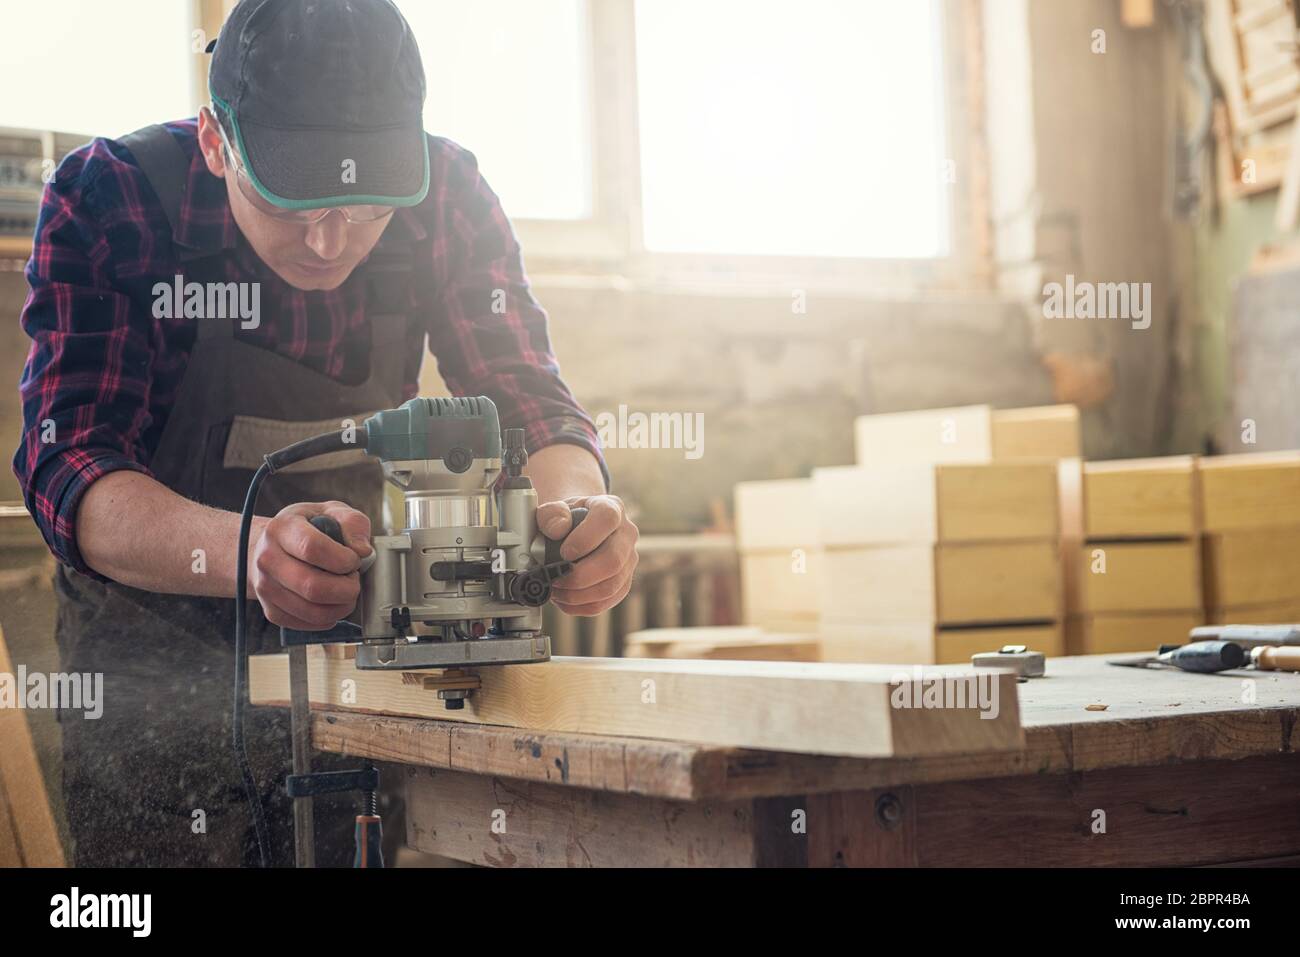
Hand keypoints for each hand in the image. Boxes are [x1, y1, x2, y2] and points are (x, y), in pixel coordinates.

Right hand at [250, 501, 371, 629]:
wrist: (270, 547)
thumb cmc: (307, 528)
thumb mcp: (331, 512)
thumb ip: (352, 523)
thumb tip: (362, 550)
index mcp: (282, 529)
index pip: (311, 548)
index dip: (341, 559)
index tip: (354, 560)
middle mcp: (267, 559)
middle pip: (311, 586)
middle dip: (346, 588)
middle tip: (354, 580)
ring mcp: (265, 587)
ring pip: (311, 610)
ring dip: (341, 606)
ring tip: (346, 591)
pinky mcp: (271, 610)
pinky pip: (306, 623)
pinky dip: (329, 618)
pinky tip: (332, 603)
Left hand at [536, 495, 638, 615]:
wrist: (575, 530)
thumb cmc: (565, 520)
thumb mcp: (553, 509)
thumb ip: (551, 514)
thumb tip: (557, 530)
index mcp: (611, 508)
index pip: (607, 519)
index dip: (586, 538)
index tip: (564, 552)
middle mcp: (626, 534)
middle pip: (613, 560)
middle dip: (580, 576)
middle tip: (555, 579)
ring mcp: (629, 561)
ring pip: (611, 586)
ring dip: (578, 595)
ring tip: (555, 590)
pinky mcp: (623, 583)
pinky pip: (606, 602)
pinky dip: (581, 605)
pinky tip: (563, 599)